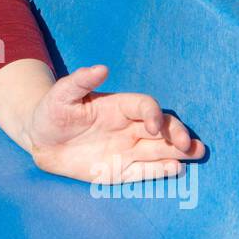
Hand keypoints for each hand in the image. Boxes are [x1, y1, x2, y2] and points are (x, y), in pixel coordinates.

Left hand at [23, 63, 205, 183]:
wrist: (40, 141)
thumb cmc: (52, 113)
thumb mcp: (61, 95)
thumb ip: (80, 81)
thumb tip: (101, 68)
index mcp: (118, 107)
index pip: (145, 106)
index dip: (153, 114)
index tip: (154, 127)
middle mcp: (129, 127)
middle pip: (162, 128)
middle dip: (177, 134)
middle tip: (187, 145)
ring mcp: (127, 149)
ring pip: (160, 149)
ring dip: (180, 151)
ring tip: (197, 153)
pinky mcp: (121, 170)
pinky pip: (145, 170)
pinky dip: (161, 170)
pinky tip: (176, 169)